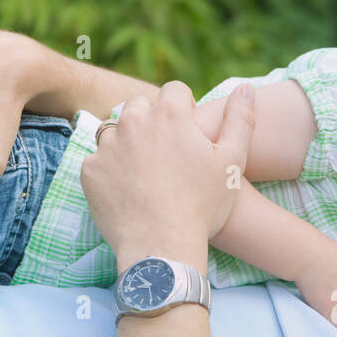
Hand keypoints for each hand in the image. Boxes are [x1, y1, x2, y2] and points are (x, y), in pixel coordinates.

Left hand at [80, 81, 254, 267]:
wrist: (162, 248)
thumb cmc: (202, 207)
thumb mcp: (232, 163)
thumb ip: (240, 120)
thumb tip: (246, 88)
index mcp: (169, 115)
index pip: (175, 90)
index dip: (185, 109)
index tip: (189, 135)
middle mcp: (133, 122)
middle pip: (141, 105)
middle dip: (153, 121)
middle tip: (167, 155)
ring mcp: (107, 146)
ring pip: (117, 131)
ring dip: (129, 143)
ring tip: (147, 175)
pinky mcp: (89, 171)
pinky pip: (99, 160)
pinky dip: (111, 170)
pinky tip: (129, 191)